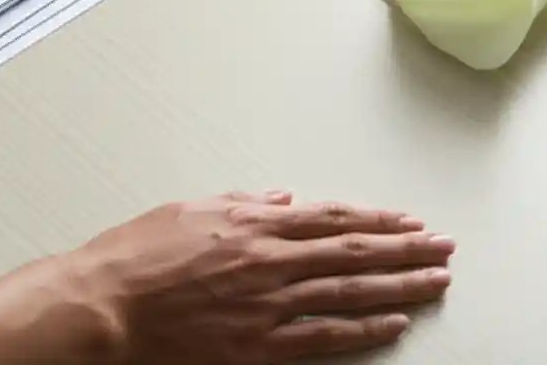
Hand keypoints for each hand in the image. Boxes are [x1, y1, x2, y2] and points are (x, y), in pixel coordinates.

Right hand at [67, 191, 454, 363]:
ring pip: (349, 293)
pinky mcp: (259, 346)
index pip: (331, 219)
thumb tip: (283, 200)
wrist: (102, 307)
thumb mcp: (186, 210)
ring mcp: (268, 305)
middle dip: (405, 250)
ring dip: (400, 286)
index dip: (376, 221)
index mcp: (252, 224)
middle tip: (444, 247)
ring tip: (437, 282)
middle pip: (353, 253)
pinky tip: (394, 325)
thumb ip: (240, 204)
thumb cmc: (134, 258)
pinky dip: (364, 330)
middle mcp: (269, 261)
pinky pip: (324, 336)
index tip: (408, 221)